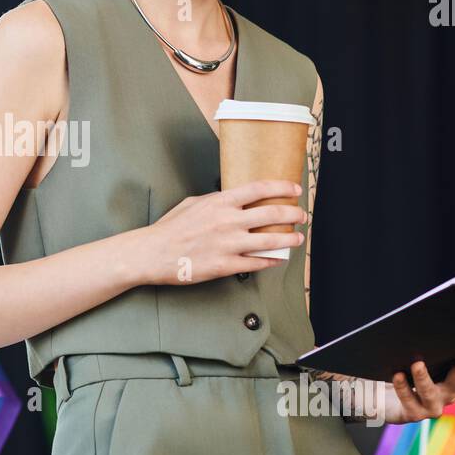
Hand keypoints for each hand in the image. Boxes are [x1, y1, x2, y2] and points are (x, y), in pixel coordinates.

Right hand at [138, 179, 306, 285]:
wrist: (153, 253)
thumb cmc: (169, 228)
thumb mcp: (192, 203)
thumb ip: (216, 200)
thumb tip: (233, 200)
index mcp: (220, 202)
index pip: (259, 189)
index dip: (282, 188)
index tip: (294, 190)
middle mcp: (228, 221)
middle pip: (272, 214)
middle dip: (293, 213)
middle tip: (301, 215)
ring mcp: (228, 244)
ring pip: (270, 241)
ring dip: (289, 239)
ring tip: (297, 238)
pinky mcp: (225, 265)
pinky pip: (256, 263)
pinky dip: (270, 261)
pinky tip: (277, 259)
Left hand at [384, 347, 454, 424]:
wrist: (384, 398)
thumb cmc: (408, 372)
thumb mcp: (425, 357)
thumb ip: (435, 347)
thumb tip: (441, 327)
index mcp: (454, 377)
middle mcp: (447, 393)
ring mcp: (432, 405)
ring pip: (430, 392)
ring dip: (424, 378)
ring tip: (417, 364)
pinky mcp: (413, 413)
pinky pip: (408, 401)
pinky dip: (403, 388)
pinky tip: (398, 376)